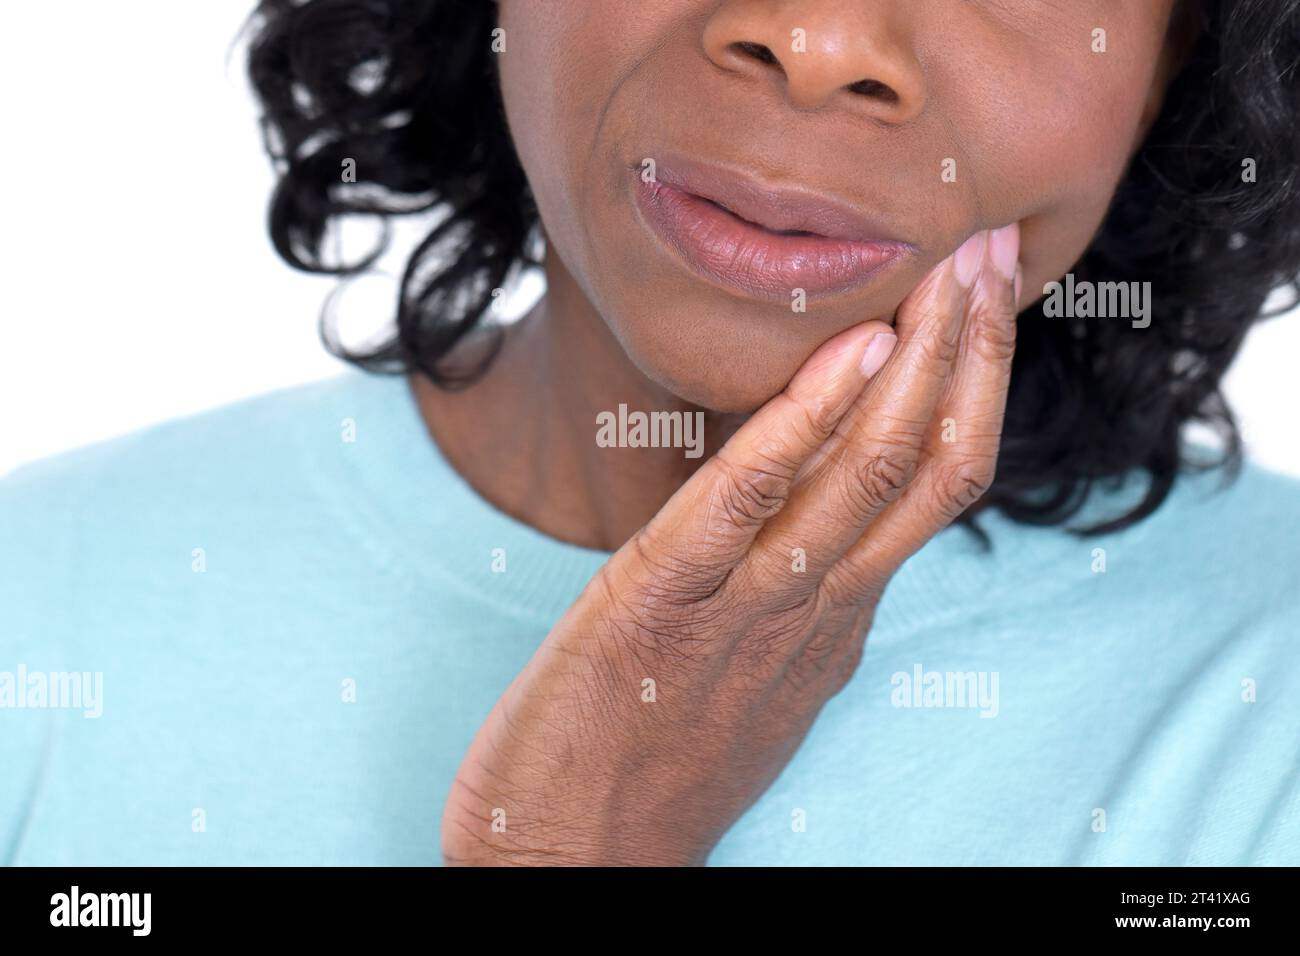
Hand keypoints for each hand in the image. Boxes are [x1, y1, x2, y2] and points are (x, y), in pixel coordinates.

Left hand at [441, 224, 1022, 865]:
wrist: (571, 860)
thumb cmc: (652, 763)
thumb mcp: (755, 677)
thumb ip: (796, 600)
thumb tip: (821, 534)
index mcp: (837, 620)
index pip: (935, 489)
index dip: (974, 388)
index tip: (990, 300)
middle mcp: (818, 609)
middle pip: (929, 468)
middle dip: (973, 352)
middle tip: (997, 248)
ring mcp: (749, 608)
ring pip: (866, 476)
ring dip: (917, 364)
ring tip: (950, 269)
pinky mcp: (661, 603)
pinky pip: (747, 501)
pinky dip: (803, 422)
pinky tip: (844, 352)